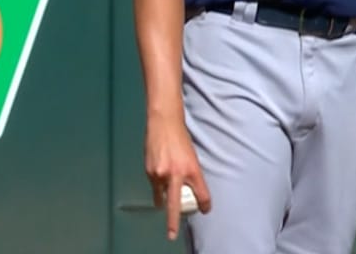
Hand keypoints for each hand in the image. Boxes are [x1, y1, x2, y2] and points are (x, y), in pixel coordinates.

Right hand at [145, 117, 210, 241]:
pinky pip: (154, 186)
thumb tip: (190, 190)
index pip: (201, 193)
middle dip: (173, 221)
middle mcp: (176, 174)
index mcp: (192, 169)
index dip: (204, 204)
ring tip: (167, 193)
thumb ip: (190, 174)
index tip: (205, 209)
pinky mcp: (149, 172)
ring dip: (165, 198)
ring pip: (162, 195)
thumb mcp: (191, 157)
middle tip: (172, 233)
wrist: (164, 123)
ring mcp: (160, 174)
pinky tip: (160, 177)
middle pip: (175, 204)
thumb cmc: (180, 139)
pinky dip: (157, 186)